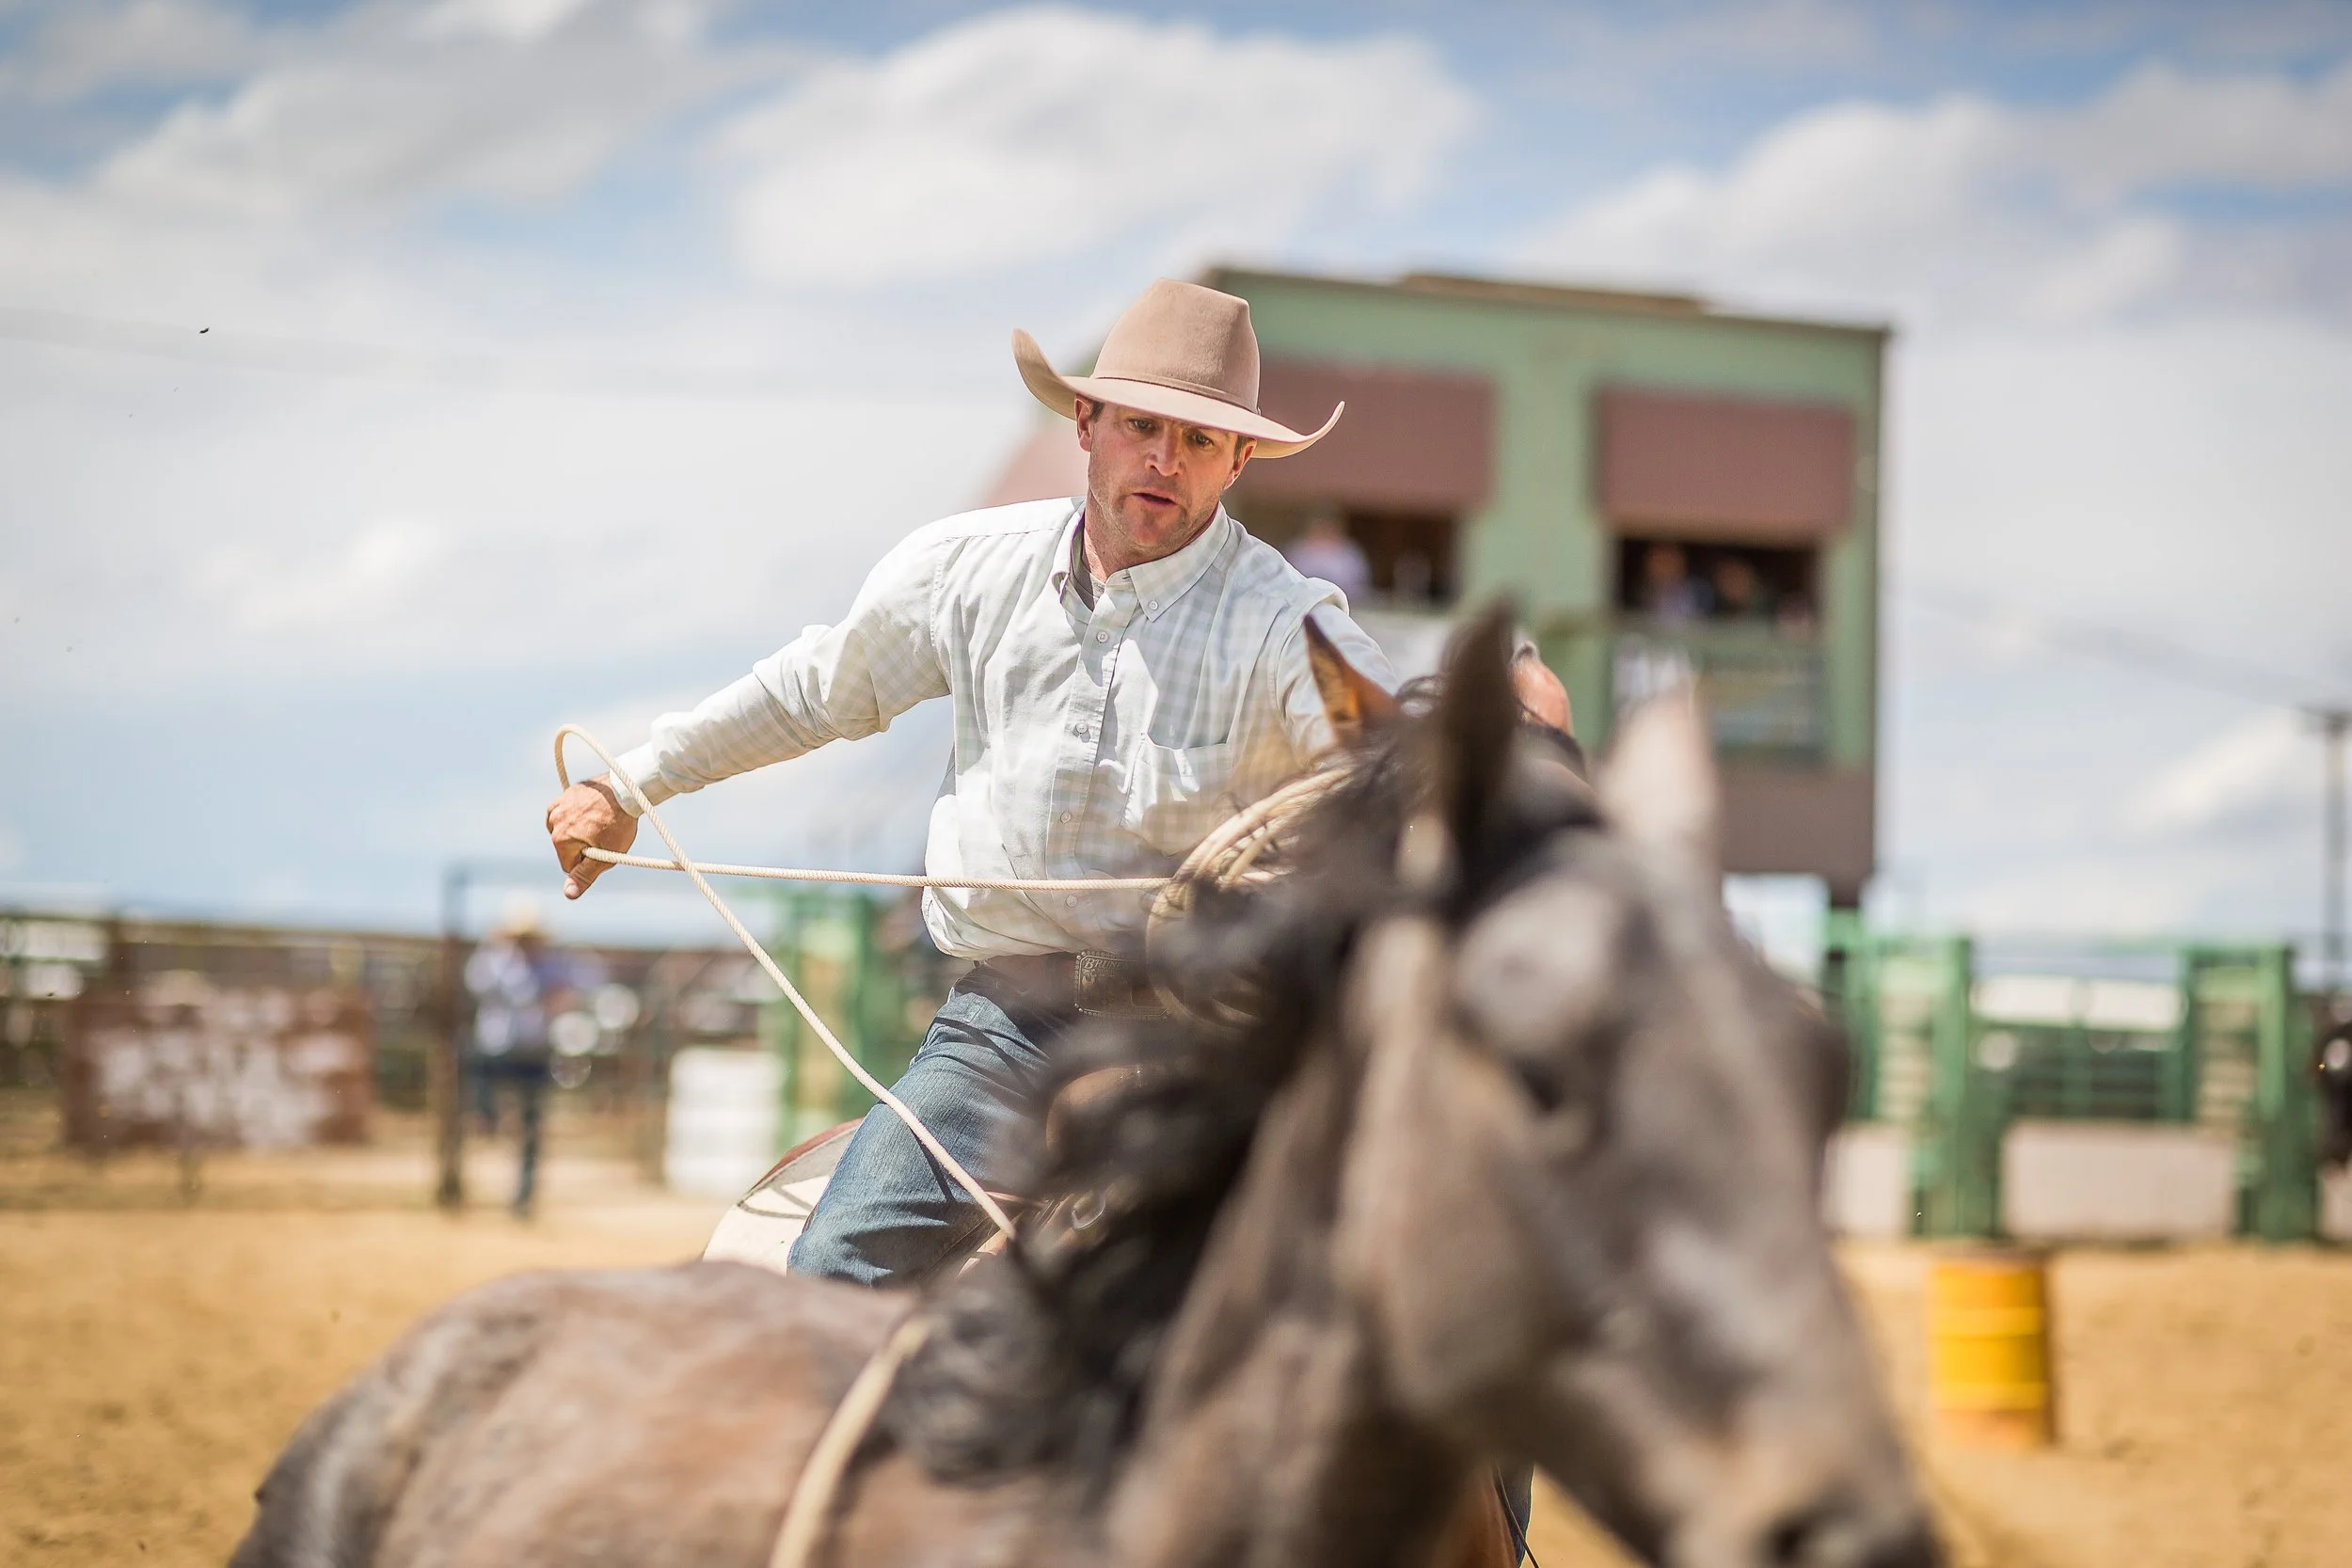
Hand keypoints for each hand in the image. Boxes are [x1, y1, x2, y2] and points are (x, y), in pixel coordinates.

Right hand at [545, 779, 637, 899]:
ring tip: (600, 822)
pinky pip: (565, 811)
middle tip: (605, 834)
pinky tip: (590, 813)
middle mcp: (553, 821)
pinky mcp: (567, 793)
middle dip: (583, 846)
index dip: (589, 862)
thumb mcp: (606, 855)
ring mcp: (559, 805)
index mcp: (560, 839)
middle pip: (566, 847)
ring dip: (578, 830)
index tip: (604, 850)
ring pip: (564, 830)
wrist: (628, 790)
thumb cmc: (619, 823)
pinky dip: (574, 815)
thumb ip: (585, 875)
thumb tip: (569, 894)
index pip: (569, 866)